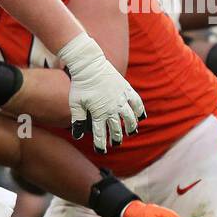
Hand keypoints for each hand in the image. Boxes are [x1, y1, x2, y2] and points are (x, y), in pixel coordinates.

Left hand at [59, 33, 143, 152]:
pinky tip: (141, 117)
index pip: (100, 133)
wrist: (89, 65)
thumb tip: (77, 136)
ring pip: (129, 117)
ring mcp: (121, 98)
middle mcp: (112, 107)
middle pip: (116, 127)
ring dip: (131, 126)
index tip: (101, 151)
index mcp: (98, 112)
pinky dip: (140, 111)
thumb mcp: (75, 103)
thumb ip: (77, 120)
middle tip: (116, 144)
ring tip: (131, 132)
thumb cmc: (80, 85)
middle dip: (116, 137)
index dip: (101, 144)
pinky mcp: (126, 89)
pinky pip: (137, 102)